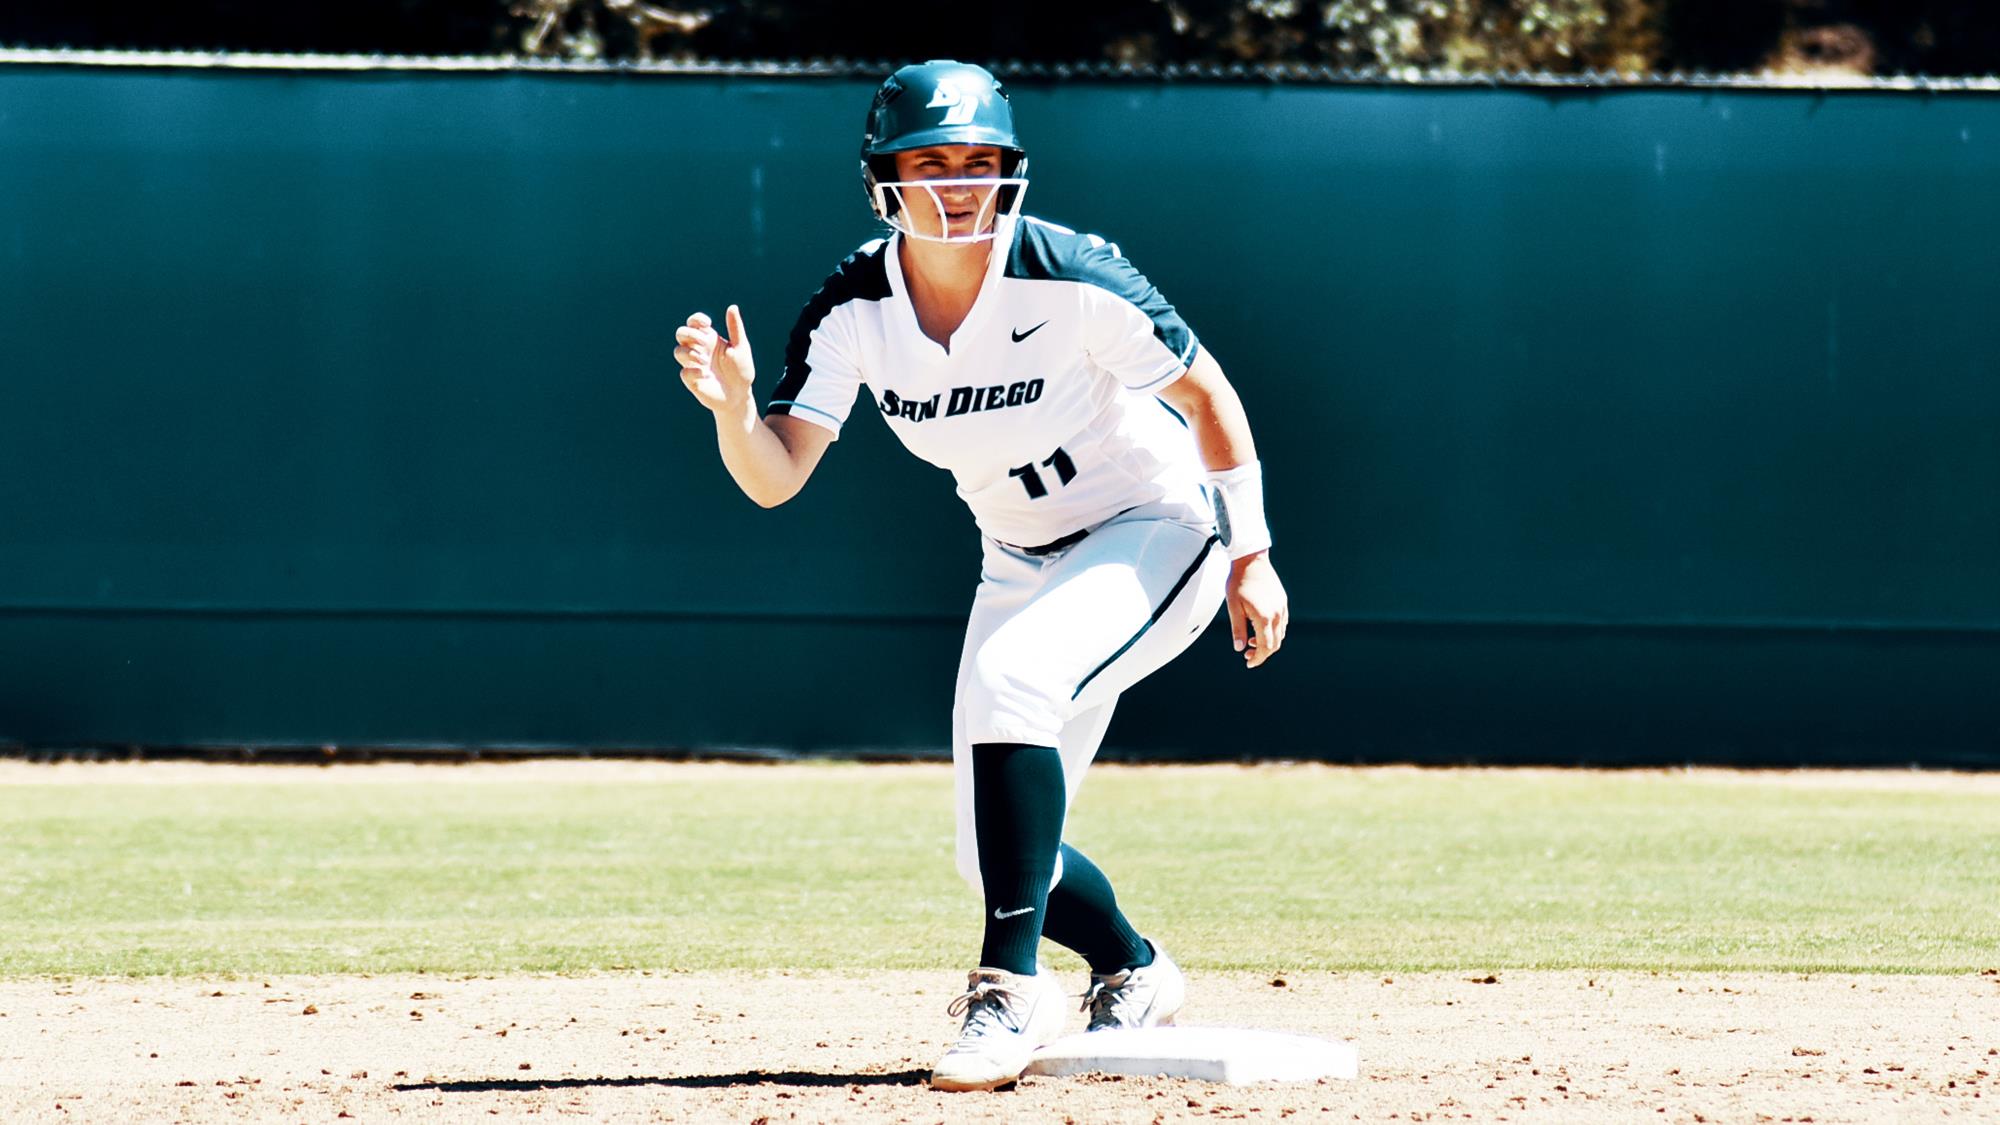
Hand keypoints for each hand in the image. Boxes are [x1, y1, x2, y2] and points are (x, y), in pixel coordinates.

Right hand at [674, 305, 755, 414]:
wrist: (740, 394)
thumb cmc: (741, 370)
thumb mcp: (741, 347)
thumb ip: (735, 328)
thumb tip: (732, 307)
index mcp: (709, 338)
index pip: (694, 322)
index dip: (696, 319)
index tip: (708, 324)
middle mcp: (698, 349)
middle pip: (681, 333)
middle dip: (690, 334)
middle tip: (704, 342)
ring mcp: (693, 364)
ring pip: (678, 351)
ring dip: (689, 353)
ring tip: (704, 360)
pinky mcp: (691, 380)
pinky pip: (684, 372)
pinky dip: (693, 371)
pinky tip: (705, 375)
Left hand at [1226, 552, 1287, 668]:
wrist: (1251, 560)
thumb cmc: (1239, 582)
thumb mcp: (1233, 607)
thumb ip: (1237, 629)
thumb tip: (1239, 649)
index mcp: (1264, 617)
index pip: (1265, 647)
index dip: (1258, 659)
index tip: (1248, 663)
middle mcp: (1277, 614)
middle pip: (1275, 644)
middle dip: (1262, 653)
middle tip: (1248, 655)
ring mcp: (1282, 607)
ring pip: (1280, 634)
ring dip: (1268, 642)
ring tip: (1252, 640)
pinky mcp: (1282, 601)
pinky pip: (1282, 623)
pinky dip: (1274, 631)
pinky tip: (1261, 628)